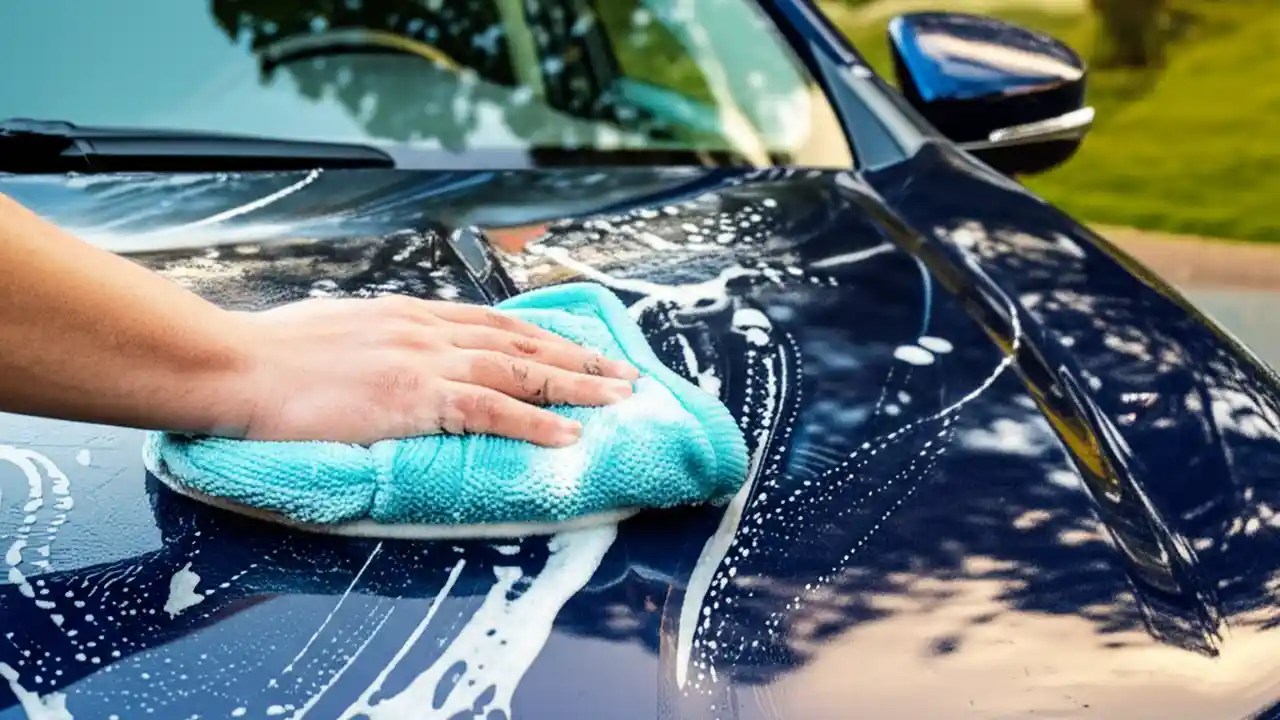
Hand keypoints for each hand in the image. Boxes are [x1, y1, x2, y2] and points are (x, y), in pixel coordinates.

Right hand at [221, 295, 639, 446]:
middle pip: (521, 341)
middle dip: (578, 358)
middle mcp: (426, 330)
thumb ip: (374, 337)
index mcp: (409, 314)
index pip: (494, 321)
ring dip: (576, 386)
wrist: (235, 367)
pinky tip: (569, 435)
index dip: (544, 336)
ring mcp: (423, 362)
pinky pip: (490, 411)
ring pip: (519, 371)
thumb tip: (384, 349)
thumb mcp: (334, 327)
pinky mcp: (414, 398)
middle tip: (623, 372)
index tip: (578, 347)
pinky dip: (534, 423)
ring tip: (619, 399)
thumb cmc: (270, 354)